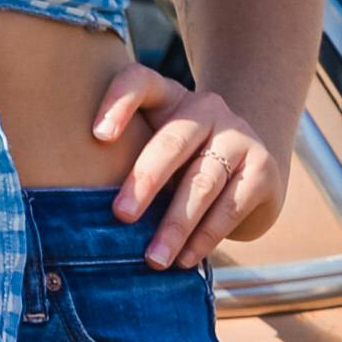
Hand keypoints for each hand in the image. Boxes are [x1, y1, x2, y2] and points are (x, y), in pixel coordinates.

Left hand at [90, 58, 288, 266]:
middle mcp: (206, 108)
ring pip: (202, 182)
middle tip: (121, 216)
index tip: (98, 137)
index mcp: (169, 97)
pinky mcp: (263, 170)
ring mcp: (239, 136)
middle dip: (145, 181)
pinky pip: (230, 207)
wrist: (252, 167)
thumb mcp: (155, 149)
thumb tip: (79, 214)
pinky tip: (186, 259)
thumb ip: (126, 160)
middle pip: (172, 141)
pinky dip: (205, 237)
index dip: (118, 103)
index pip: (140, 82)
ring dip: (176, 225)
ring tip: (154, 259)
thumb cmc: (183, 164)